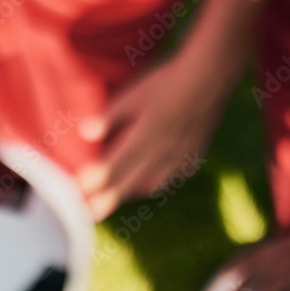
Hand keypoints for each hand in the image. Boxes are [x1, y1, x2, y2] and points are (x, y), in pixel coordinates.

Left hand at [73, 52, 230, 220]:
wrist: (210, 77)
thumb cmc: (166, 82)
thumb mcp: (134, 95)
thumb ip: (109, 116)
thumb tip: (84, 133)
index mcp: (146, 136)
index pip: (115, 166)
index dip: (96, 182)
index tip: (78, 192)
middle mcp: (164, 153)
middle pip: (130, 183)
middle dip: (108, 199)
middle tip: (90, 213)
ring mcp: (181, 158)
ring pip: (150, 185)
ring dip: (129, 194)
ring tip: (112, 200)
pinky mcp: (192, 157)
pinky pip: (168, 178)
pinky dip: (151, 184)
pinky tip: (143, 184)